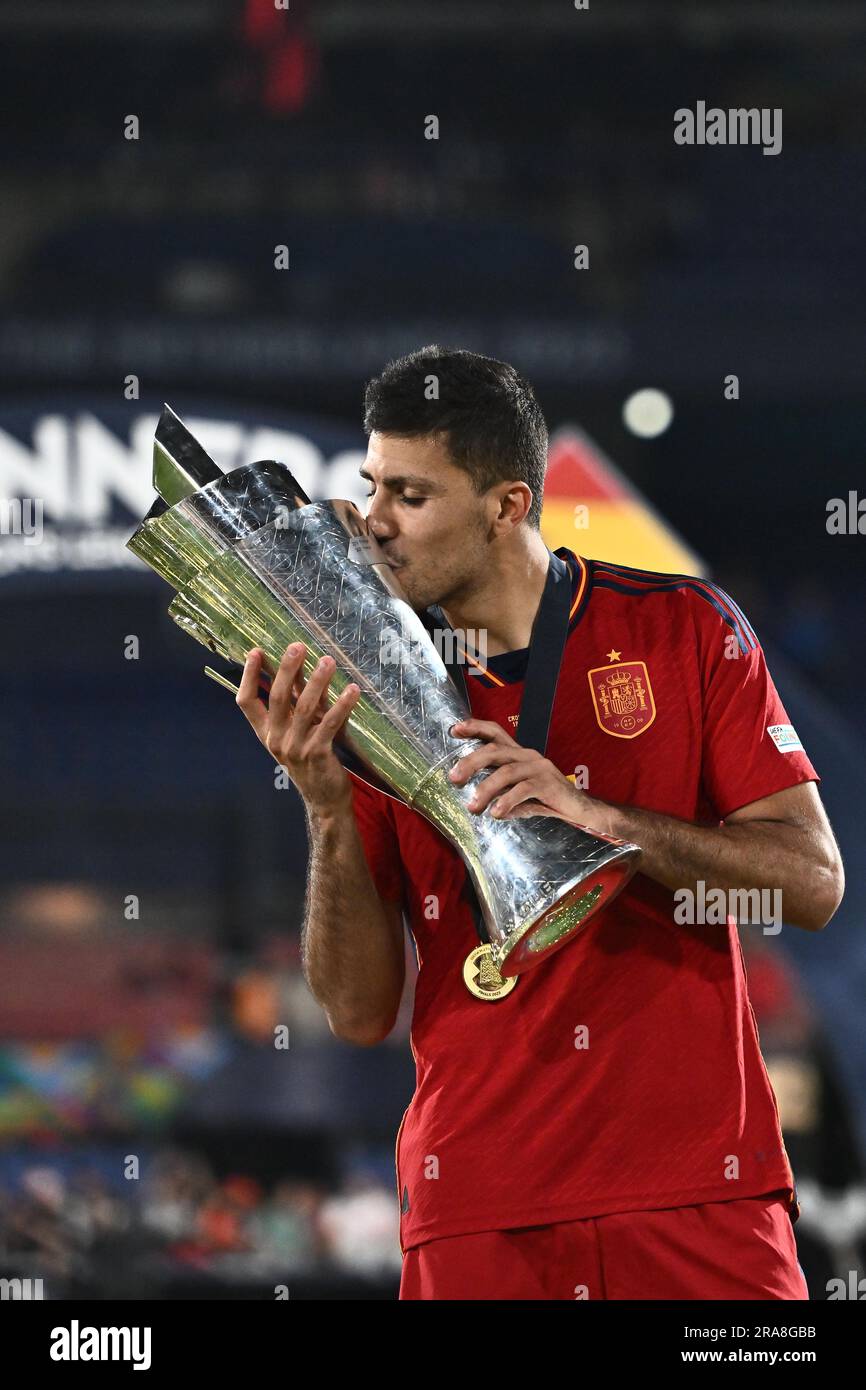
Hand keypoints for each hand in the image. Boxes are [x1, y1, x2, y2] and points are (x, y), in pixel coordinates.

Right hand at [236, 643, 360, 815]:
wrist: (324, 799)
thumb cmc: (311, 759)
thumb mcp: (296, 732)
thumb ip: (296, 705)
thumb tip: (297, 668)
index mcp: (266, 733)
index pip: (246, 702)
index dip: (248, 677)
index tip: (254, 652)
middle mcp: (276, 740)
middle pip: (277, 698)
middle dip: (286, 670)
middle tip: (297, 646)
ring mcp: (296, 748)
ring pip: (305, 708)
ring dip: (317, 682)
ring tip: (328, 661)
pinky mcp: (318, 755)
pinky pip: (330, 725)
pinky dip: (342, 706)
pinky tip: (353, 690)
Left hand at [449, 717, 615, 833]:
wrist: (579, 810)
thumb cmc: (544, 799)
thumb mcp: (517, 792)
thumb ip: (499, 792)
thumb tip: (477, 802)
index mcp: (518, 754)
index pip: (495, 732)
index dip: (475, 727)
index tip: (454, 728)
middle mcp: (527, 756)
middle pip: (494, 751)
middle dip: (470, 762)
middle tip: (453, 779)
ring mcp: (539, 768)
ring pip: (506, 772)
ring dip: (486, 789)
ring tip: (473, 807)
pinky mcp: (548, 784)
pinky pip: (523, 790)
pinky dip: (507, 801)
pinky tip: (496, 813)